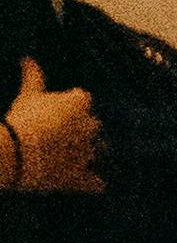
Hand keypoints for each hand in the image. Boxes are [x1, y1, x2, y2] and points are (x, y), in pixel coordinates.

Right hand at [8, 56, 98, 193]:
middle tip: (57, 136)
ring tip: (66, 157)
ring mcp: (87, 152)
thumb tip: (28, 58)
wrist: (14, 153)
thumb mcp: (27, 95)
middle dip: (80, 130)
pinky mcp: (81, 176)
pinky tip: (96, 184)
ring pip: (96, 152)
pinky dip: (96, 183)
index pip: (82, 101)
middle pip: (92, 126)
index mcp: (82, 102)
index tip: (54, 113)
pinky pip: (96, 182)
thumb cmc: (21, 119)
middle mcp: (91, 126)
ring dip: (88, 154)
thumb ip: (33, 75)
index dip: (68, 107)